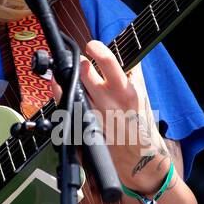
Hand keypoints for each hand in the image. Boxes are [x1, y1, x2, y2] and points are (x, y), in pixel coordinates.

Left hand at [48, 40, 170, 193]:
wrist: (139, 158)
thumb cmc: (141, 127)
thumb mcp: (142, 98)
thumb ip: (134, 76)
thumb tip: (128, 55)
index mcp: (126, 92)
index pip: (109, 62)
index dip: (97, 49)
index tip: (92, 45)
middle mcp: (108, 102)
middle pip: (84, 71)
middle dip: (81, 62)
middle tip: (82, 61)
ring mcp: (93, 115)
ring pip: (70, 87)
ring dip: (67, 77)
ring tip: (68, 73)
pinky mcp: (83, 127)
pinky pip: (65, 105)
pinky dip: (61, 94)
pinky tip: (61, 89)